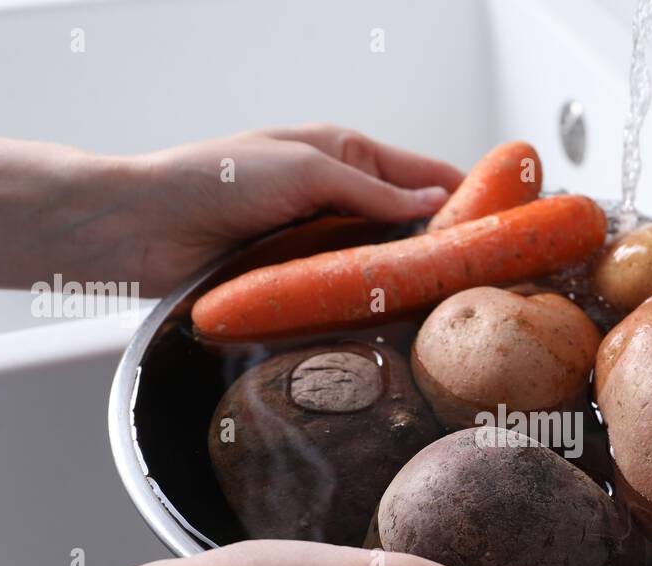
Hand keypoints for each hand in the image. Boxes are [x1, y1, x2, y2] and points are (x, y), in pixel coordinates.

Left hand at [125, 125, 464, 293]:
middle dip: (447, 247)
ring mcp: (322, 246)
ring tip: (455, 306)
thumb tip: (439, 196)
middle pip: (412, 226)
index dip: (469, 194)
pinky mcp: (302, 285)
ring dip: (411, 282)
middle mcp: (339, 201)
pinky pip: (350, 297)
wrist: (143, 229)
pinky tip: (399, 324)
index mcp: (345, 155)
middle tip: (491, 276)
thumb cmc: (213, 180)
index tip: (509, 220)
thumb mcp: (307, 169)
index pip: (425, 173)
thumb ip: (373, 190)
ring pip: (385, 267)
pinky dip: (372, 306)